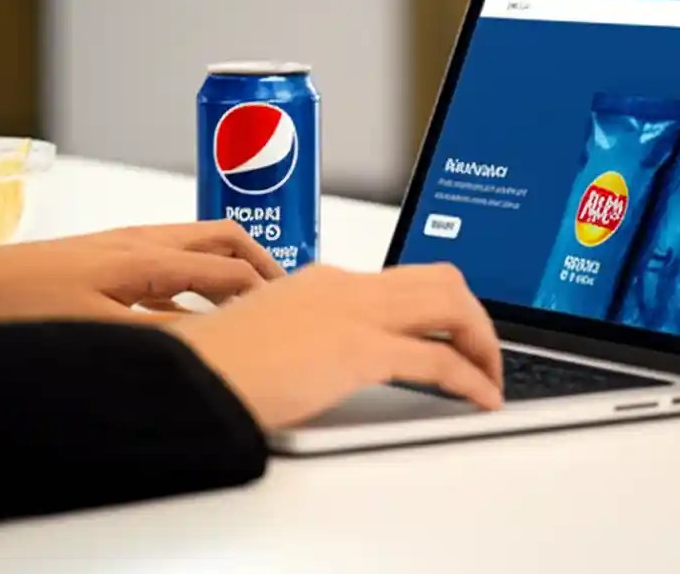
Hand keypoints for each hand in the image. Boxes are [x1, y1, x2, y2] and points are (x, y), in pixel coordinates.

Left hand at [0, 220, 283, 323]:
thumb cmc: (19, 304)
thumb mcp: (96, 331)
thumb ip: (161, 336)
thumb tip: (213, 342)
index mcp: (147, 257)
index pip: (230, 270)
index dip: (267, 291)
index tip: (294, 314)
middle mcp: (143, 241)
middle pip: (223, 237)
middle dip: (262, 260)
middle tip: (286, 294)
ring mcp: (126, 246)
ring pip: (198, 247)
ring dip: (231, 268)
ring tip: (252, 302)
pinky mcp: (110, 259)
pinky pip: (173, 263)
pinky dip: (199, 281)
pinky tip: (195, 314)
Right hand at [165, 263, 504, 429]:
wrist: (189, 375)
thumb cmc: (213, 365)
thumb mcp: (268, 338)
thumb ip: (305, 337)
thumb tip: (325, 360)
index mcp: (322, 280)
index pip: (401, 280)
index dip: (440, 306)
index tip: (454, 333)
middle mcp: (344, 286)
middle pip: (440, 279)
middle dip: (473, 317)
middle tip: (483, 354)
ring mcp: (353, 313)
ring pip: (451, 304)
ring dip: (482, 342)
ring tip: (490, 377)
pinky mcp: (358, 349)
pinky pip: (439, 359)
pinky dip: (471, 379)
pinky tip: (481, 398)